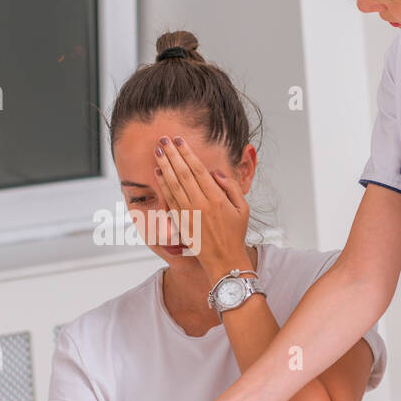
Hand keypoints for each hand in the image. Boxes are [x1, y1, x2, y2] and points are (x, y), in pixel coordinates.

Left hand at [154, 136, 249, 279]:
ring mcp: (189, 213)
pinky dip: (163, 184)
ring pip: (173, 184)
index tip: (179, 140)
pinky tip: (159, 172)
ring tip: (157, 151)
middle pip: (182, 173)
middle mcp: (200, 204)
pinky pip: (170, 199)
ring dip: (164, 165)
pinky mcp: (181, 222)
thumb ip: (231, 187)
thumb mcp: (243, 208)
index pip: (198, 169)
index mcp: (217, 198)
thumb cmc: (235, 234)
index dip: (187, 153)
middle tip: (163, 139)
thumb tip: (216, 172)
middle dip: (172, 154)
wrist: (224, 260)